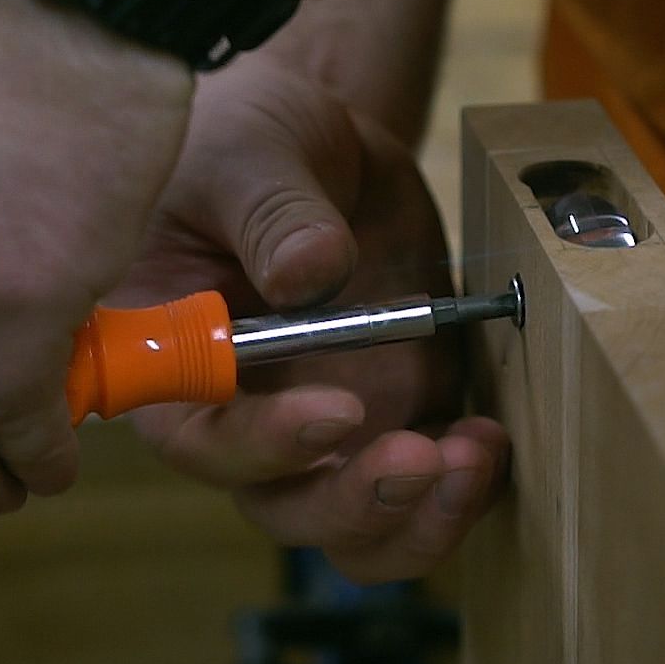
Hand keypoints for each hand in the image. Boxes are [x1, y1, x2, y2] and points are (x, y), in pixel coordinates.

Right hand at [112, 53, 508, 583]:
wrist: (323, 148)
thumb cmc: (251, 134)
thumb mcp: (253, 147)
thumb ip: (272, 209)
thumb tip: (310, 271)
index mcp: (174, 355)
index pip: (197, 436)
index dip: (262, 447)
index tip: (338, 412)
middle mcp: (240, 414)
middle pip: (280, 506)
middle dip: (352, 503)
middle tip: (419, 456)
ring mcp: (322, 429)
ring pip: (353, 528)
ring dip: (415, 521)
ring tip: (470, 455)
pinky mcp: (394, 421)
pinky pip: (423, 495)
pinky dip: (462, 491)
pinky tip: (490, 439)